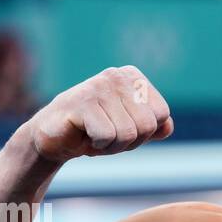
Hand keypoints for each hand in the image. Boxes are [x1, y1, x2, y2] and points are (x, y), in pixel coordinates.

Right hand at [28, 66, 172, 163]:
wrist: (54, 138)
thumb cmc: (96, 131)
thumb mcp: (131, 129)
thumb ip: (154, 126)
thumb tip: (168, 126)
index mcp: (133, 77)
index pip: (161, 114)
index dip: (145, 133)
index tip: (123, 129)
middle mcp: (117, 76)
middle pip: (147, 125)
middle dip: (129, 141)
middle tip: (108, 136)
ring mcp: (98, 87)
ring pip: (128, 133)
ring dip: (112, 146)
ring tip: (96, 136)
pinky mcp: (81, 102)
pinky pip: (107, 136)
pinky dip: (97, 145)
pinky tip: (83, 135)